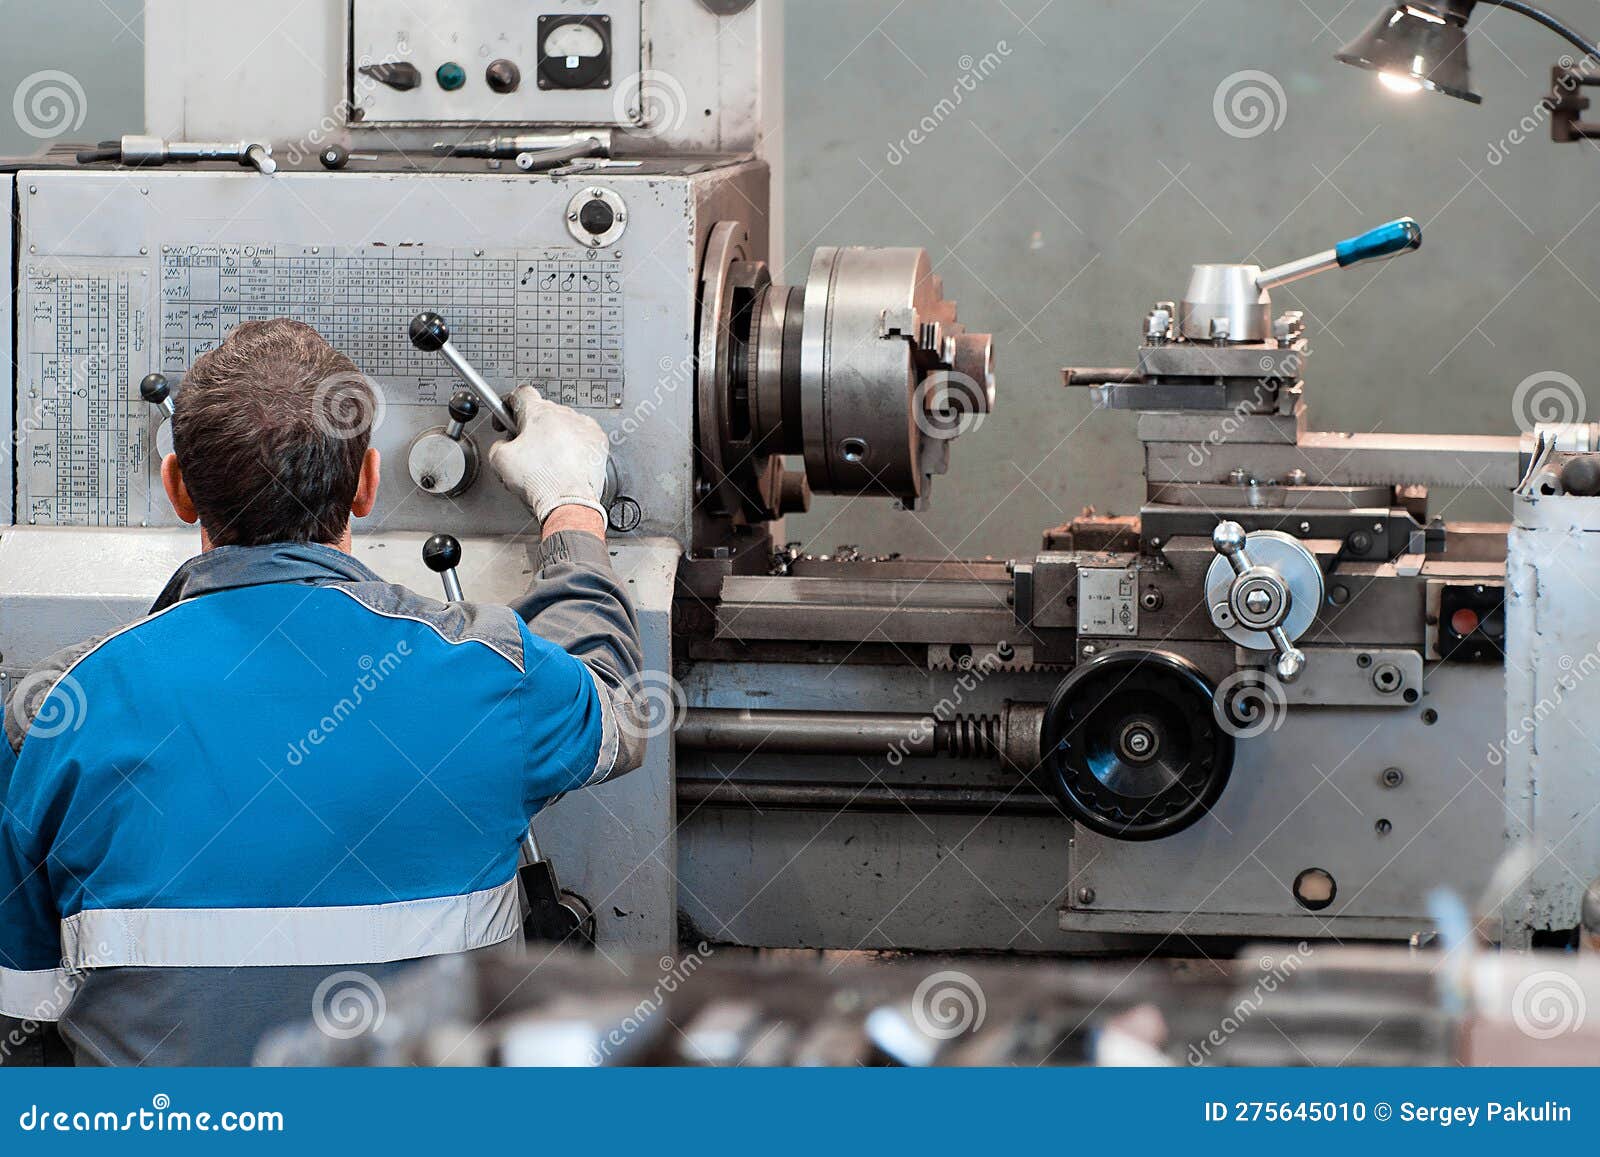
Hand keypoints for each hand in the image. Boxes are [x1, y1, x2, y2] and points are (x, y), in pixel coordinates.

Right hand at [488, 386, 609, 522]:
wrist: (569, 502)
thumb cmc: (541, 482)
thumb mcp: (500, 460)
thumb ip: (498, 444)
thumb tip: (504, 444)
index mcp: (538, 413)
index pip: (520, 394)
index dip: (510, 404)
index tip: (507, 416)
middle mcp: (563, 414)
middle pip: (543, 411)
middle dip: (532, 427)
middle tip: (526, 447)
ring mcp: (583, 426)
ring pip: (564, 423)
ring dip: (554, 436)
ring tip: (549, 460)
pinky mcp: (598, 440)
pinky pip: (582, 435)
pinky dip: (574, 445)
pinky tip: (566, 461)